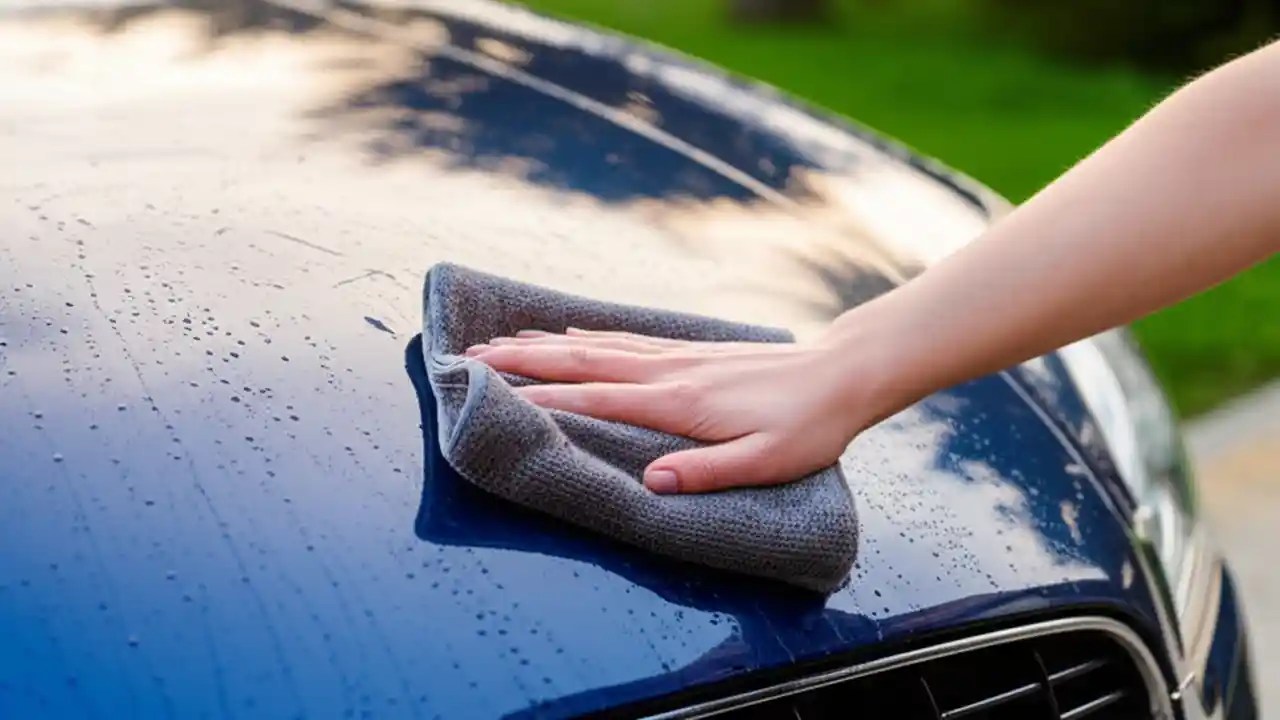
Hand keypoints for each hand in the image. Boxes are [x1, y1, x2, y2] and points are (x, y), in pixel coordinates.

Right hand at [465, 328, 874, 493]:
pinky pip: (625, 339)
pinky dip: (587, 334)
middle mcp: (670, 371)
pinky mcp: (689, 353)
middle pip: (583, 359)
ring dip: (545, 343)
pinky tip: (568, 332)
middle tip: (472, 356)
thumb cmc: (807, 425)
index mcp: (681, 402)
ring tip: (500, 340)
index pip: (597, 396)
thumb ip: (706, 472)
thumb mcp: (766, 462)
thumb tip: (650, 483)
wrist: (841, 374)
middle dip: (524, 359)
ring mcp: (678, 357)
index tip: (493, 389)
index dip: (544, 395)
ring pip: (597, 344)